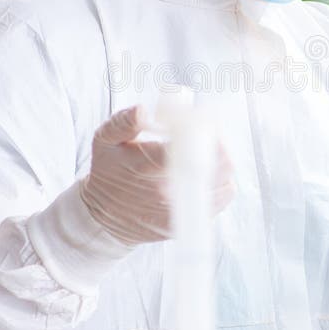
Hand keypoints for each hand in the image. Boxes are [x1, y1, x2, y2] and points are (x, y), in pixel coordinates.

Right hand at [80, 105, 234, 245]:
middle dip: (216, 140)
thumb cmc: (107, 173)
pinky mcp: (190, 220)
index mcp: (149, 165)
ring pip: (225, 180)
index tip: (200, 116)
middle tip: (208, 129)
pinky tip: (208, 171)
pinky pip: (222, 198)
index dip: (203, 126)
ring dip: (221, 160)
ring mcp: (182, 209)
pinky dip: (222, 180)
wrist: (103, 216)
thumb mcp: (105, 140)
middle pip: (219, 162)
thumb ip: (124, 122)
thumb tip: (144, 110)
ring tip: (207, 149)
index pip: (192, 142)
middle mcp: (169, 190)